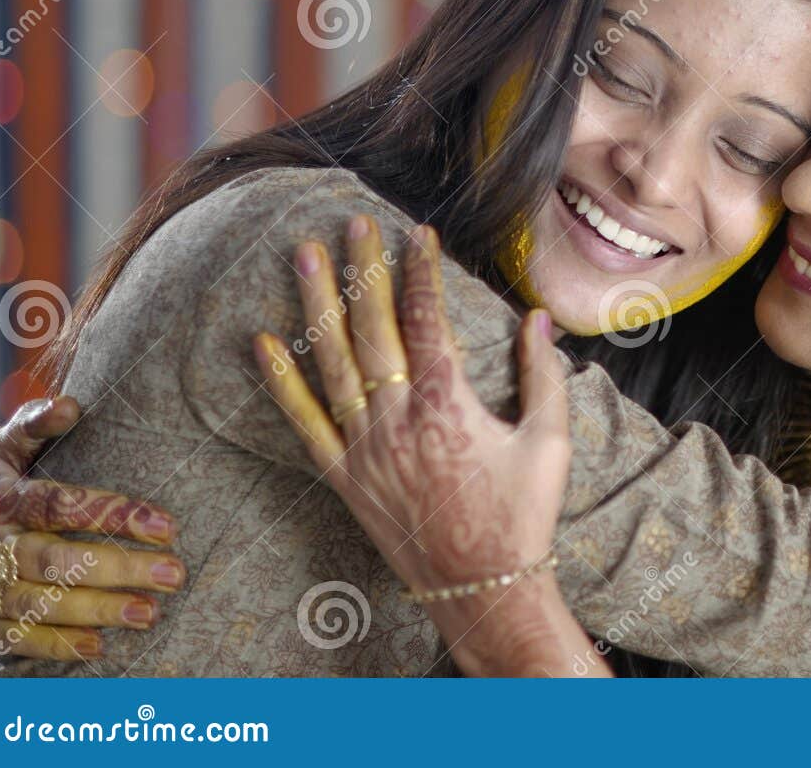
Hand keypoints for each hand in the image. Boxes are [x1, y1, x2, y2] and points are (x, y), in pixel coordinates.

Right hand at [0, 397, 186, 661]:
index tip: (169, 526)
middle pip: (56, 558)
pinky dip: (53, 646)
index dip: (115, 513)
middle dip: (118, 568)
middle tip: (174, 574)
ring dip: (95, 610)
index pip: (62, 504)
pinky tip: (97, 647)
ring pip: (38, 602)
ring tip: (150, 613)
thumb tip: (72, 404)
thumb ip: (34, 426)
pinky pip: (13, 638)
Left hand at [251, 216, 606, 676]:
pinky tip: (262, 344)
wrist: (484, 587)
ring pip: (332, 363)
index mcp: (449, 406)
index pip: (428, 320)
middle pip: (373, 328)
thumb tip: (538, 319)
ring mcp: (366, 448)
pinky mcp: (347, 476)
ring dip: (316, 305)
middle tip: (352, 223)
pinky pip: (304, 422)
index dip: (422, 272)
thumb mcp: (549, 441)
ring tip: (304, 256)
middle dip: (363, 270)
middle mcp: (399, 420)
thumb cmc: (523, 514)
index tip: (417, 234)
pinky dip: (281, 382)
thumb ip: (544, 375)